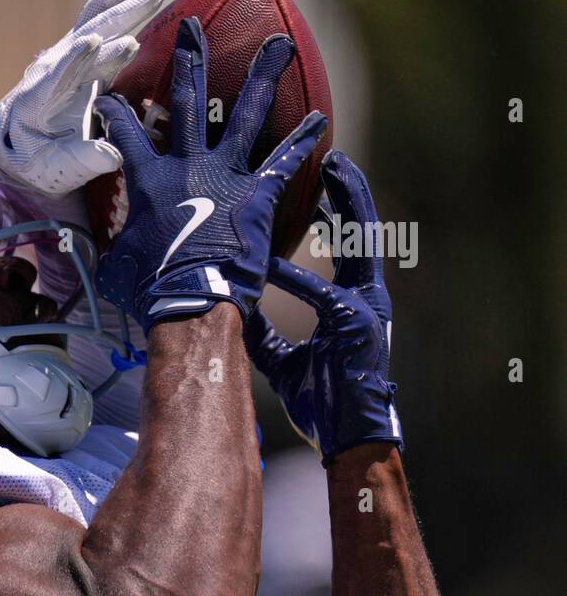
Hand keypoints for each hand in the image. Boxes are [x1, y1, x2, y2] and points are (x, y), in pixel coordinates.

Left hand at [0, 0, 165, 195]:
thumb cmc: (39, 163)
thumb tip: (114, 155)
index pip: (55, 77)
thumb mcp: (56, 171)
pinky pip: (99, 21)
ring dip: (121, 2)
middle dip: (114, 21)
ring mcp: (65, 59)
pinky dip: (119, 1)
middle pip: (82, 39)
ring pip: (92, 22)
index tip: (92, 42)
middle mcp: (49, 72)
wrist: (23, 148)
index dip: (74, 60)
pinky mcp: (80, 54)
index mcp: (35, 102)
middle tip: (149, 3)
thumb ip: (84, 162)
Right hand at [93, 17, 326, 331]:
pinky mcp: (256, 195)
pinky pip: (282, 161)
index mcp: (147, 181)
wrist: (191, 299)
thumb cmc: (148, 288)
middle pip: (188, 101)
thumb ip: (113, 247)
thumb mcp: (116, 265)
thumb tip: (103, 255)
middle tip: (193, 27)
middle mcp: (186, 166)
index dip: (115, 109)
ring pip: (244, 115)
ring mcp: (224, 176)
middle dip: (190, 60)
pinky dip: (301, 141)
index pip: (125, 131)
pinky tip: (319, 119)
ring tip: (279, 45)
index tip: (110, 92)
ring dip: (262, 77)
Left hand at [244, 150, 402, 461]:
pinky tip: (272, 263)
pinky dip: (298, 278)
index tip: (315, 183)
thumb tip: (229, 307)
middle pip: (359, 232)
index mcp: (352, 300)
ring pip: (361, 245)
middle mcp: (365, 297)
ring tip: (333, 171)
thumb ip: (261, 328)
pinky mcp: (358, 327)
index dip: (331, 214)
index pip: (342, 246)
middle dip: (347, 193)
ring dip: (348, 206)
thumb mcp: (282, 357)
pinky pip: (324, 295)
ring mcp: (366, 310)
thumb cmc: (321, 398)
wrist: (346, 437)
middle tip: (330, 157)